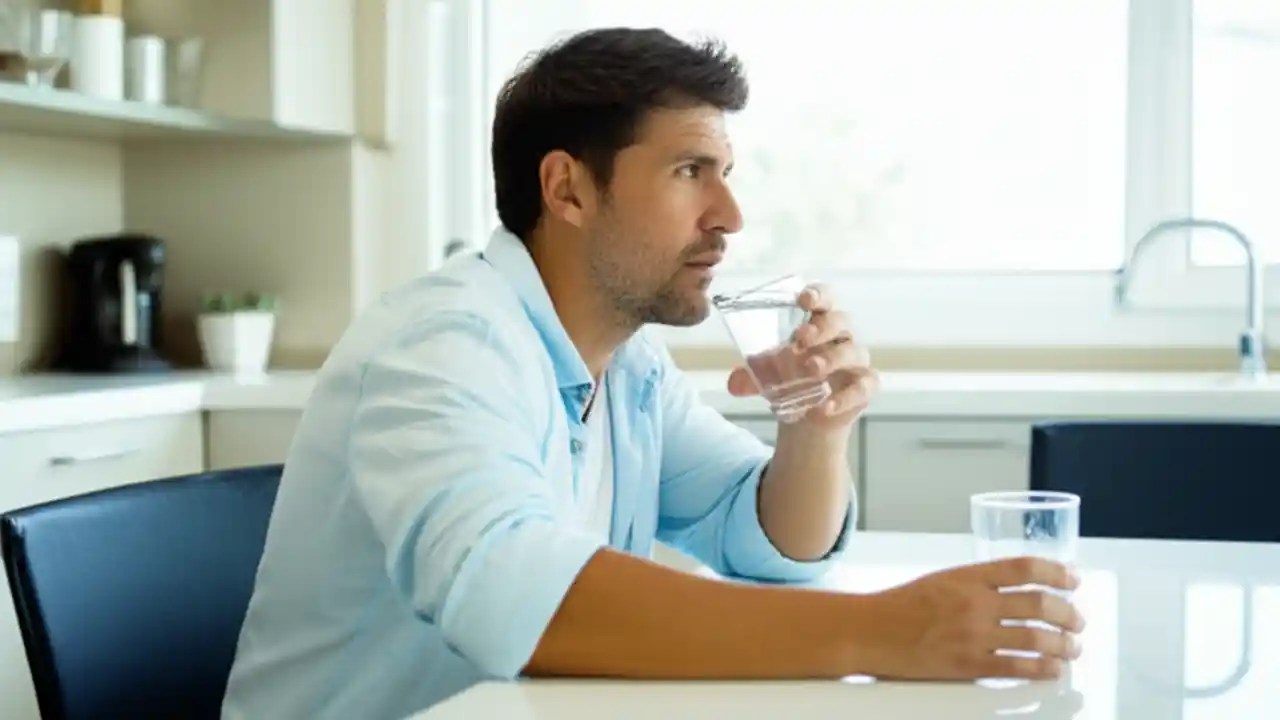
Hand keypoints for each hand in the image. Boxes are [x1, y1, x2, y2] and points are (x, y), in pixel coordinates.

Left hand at [727, 284, 876, 427]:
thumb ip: (750, 377)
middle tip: (801, 337)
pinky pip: (862, 386)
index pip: (823, 299)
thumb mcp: (766, 377)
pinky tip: (824, 407)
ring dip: (831, 358)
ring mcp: (855, 361)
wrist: (806, 418)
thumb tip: (733, 384)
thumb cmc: (789, 380)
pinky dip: (844, 397)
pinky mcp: (864, 386)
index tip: (803, 299)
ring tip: (810, 369)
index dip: (817, 295)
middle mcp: (840, 338)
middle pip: (840, 321)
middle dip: (822, 327)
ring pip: (853, 351)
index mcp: (817, 323)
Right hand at [849, 557, 1085, 680]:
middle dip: (1069, 614)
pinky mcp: (968, 665)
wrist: (870, 631)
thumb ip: (977, 584)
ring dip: (1064, 644)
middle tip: (1078, 621)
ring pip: (1036, 638)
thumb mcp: (942, 580)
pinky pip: (1017, 667)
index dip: (1057, 573)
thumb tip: (1018, 592)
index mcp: (968, 576)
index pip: (1025, 568)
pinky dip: (1042, 668)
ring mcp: (973, 635)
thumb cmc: (902, 605)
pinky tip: (1052, 668)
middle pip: (1040, 604)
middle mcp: (975, 602)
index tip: (1073, 580)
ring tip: (1072, 648)